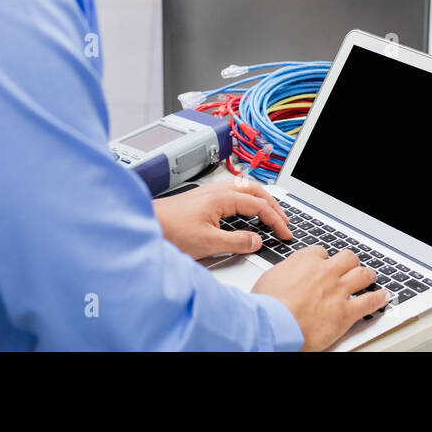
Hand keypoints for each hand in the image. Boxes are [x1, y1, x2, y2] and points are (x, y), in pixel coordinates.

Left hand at [152, 181, 291, 259]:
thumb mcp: (209, 242)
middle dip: (273, 206)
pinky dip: (247, 199)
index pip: (259, 206)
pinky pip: (233, 192)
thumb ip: (237, 241)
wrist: (146, 225)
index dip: (276, 220)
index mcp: (223, 198)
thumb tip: (256, 240)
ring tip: (270, 213)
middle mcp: (217, 190)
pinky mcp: (202, 198)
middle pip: (255, 191)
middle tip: (284, 221)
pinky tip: (244, 209)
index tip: (285, 233)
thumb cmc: (171, 231)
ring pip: (244, 189)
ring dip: (260, 200)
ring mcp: (209, 192)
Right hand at [251, 246, 390, 350]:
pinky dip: (379, 298)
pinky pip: (370, 301)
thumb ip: (284, 273)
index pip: (322, 251)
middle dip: (350, 262)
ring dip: (367, 276)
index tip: (325, 265)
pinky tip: (383, 297)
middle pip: (347, 258)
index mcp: (305, 260)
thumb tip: (283, 277)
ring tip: (370, 277)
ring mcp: (338, 290)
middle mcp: (325, 271)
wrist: (273, 325)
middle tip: (351, 267)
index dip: (324, 259)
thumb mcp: (269, 278)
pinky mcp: (346, 312)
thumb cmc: (266, 305)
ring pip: (362, 275)